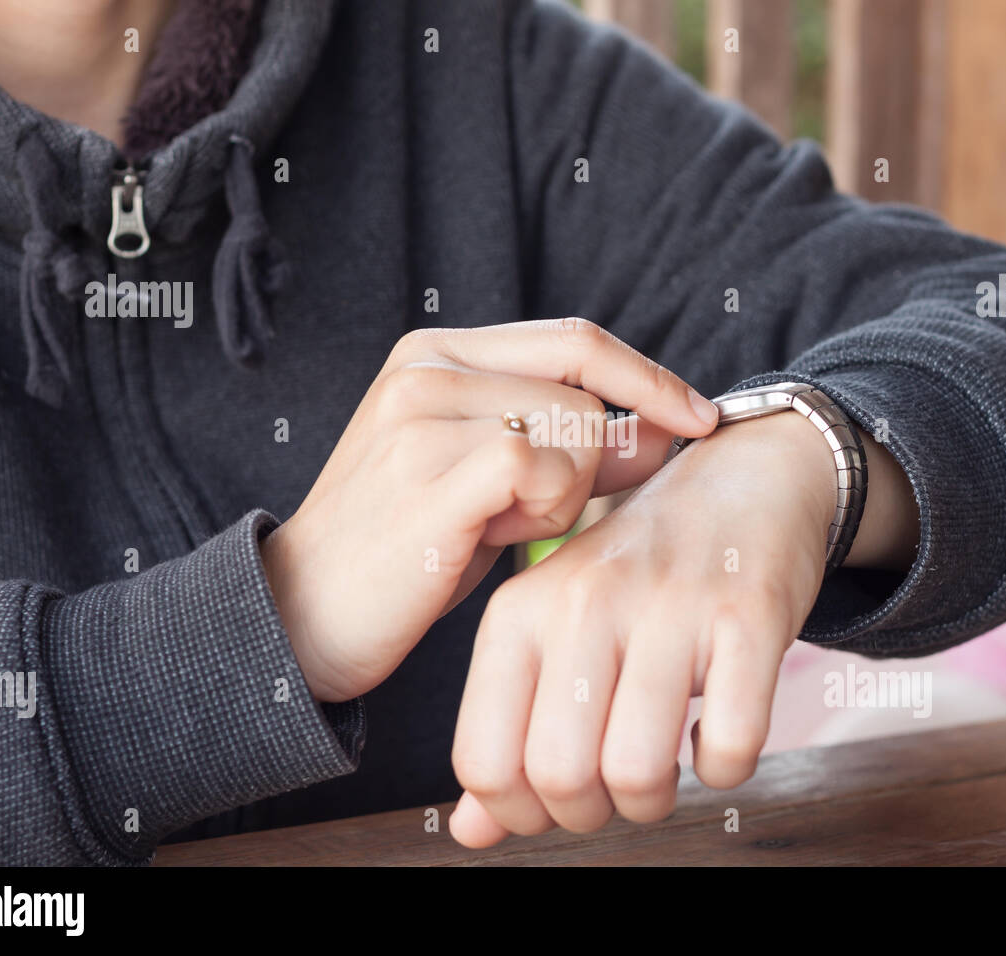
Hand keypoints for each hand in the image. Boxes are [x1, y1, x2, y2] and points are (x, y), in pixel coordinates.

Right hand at [260, 319, 719, 701]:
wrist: (306, 612)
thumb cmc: (409, 548)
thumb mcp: (497, 484)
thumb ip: (575, 447)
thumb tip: (666, 429)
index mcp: (438, 352)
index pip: (576, 339)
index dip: (648, 378)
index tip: (700, 417)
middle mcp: (426, 366)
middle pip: (585, 392)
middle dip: (588, 465)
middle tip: (522, 514)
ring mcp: (421, 413)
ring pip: (574, 430)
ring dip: (561, 495)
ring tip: (495, 526)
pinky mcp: (426, 470)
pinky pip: (542, 466)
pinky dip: (543, 509)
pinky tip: (492, 536)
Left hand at [447, 411, 843, 846]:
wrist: (740, 479)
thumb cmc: (636, 576)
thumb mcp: (553, 633)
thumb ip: (507, 730)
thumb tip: (470, 831)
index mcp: (519, 612)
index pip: (484, 761)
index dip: (519, 812)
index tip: (557, 797)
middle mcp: (583, 603)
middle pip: (560, 776)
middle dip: (591, 814)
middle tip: (615, 786)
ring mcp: (668, 607)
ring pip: (637, 771)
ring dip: (654, 800)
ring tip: (664, 764)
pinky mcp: (748, 616)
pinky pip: (730, 747)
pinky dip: (724, 767)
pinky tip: (714, 732)